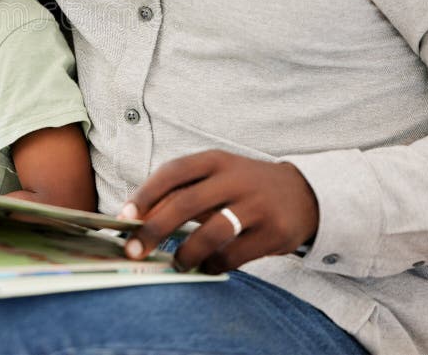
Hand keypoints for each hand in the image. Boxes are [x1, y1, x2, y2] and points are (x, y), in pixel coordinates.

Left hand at [118, 150, 318, 274]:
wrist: (302, 194)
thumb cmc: (242, 186)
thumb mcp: (215, 176)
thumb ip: (181, 192)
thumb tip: (137, 219)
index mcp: (215, 160)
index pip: (172, 172)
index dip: (145, 194)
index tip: (124, 217)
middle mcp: (235, 179)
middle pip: (186, 203)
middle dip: (154, 229)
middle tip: (134, 250)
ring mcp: (257, 206)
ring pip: (211, 233)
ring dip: (186, 253)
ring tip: (176, 263)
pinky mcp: (274, 233)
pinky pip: (234, 255)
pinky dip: (213, 265)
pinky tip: (206, 267)